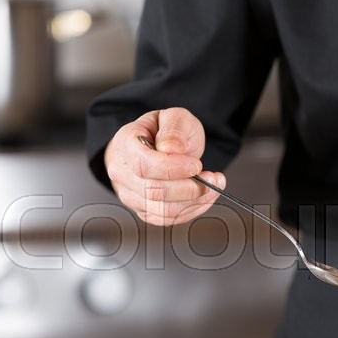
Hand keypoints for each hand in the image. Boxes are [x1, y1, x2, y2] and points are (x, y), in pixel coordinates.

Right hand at [104, 107, 225, 225]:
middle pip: (154, 191)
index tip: (197, 165)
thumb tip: (171, 149)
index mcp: (125, 144)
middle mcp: (122, 173)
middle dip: (190, 188)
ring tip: (214, 185)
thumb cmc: (164, 132)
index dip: (172, 168)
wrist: (160, 146)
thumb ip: (174, 129)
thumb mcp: (175, 118)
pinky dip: (193, 210)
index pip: (143, 164)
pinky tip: (205, 196)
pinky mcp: (144, 211)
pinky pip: (169, 219)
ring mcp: (130, 195)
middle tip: (214, 178)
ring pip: (163, 210)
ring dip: (196, 201)